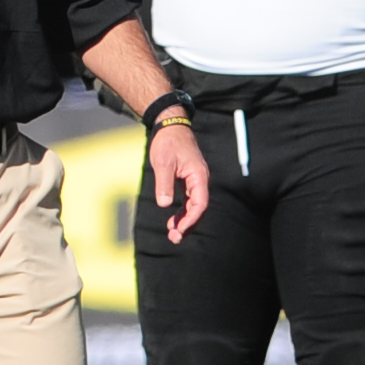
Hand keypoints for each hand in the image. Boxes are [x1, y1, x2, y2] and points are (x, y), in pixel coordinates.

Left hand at [148, 122, 208, 242]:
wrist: (169, 126)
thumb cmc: (167, 142)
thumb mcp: (163, 163)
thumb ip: (165, 184)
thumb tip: (165, 205)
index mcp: (199, 176)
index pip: (200, 203)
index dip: (191, 219)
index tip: (179, 229)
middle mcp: (200, 180)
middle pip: (199, 208)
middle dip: (188, 225)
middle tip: (174, 238)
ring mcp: (195, 181)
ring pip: (194, 206)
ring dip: (185, 221)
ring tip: (173, 234)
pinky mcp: (188, 181)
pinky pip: (189, 201)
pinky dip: (182, 212)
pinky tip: (172, 221)